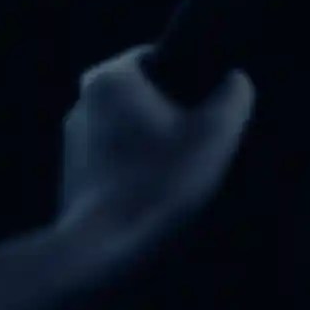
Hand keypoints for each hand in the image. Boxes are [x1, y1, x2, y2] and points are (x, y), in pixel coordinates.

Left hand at [57, 46, 254, 244]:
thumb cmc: (160, 183)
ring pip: (131, 131)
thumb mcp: (216, 133)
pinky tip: (160, 195)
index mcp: (110, 77)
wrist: (106, 251)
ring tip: (184, 174)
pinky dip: (138, 171)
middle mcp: (82, 102)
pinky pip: (116, 162)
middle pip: (146, 95)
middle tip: (205, 143)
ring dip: (157, 146)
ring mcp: (72, 142)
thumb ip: (234, 95)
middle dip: (175, 115)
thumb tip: (237, 81)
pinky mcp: (73, 178)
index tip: (213, 107)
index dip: (194, 79)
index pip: (160, 57)